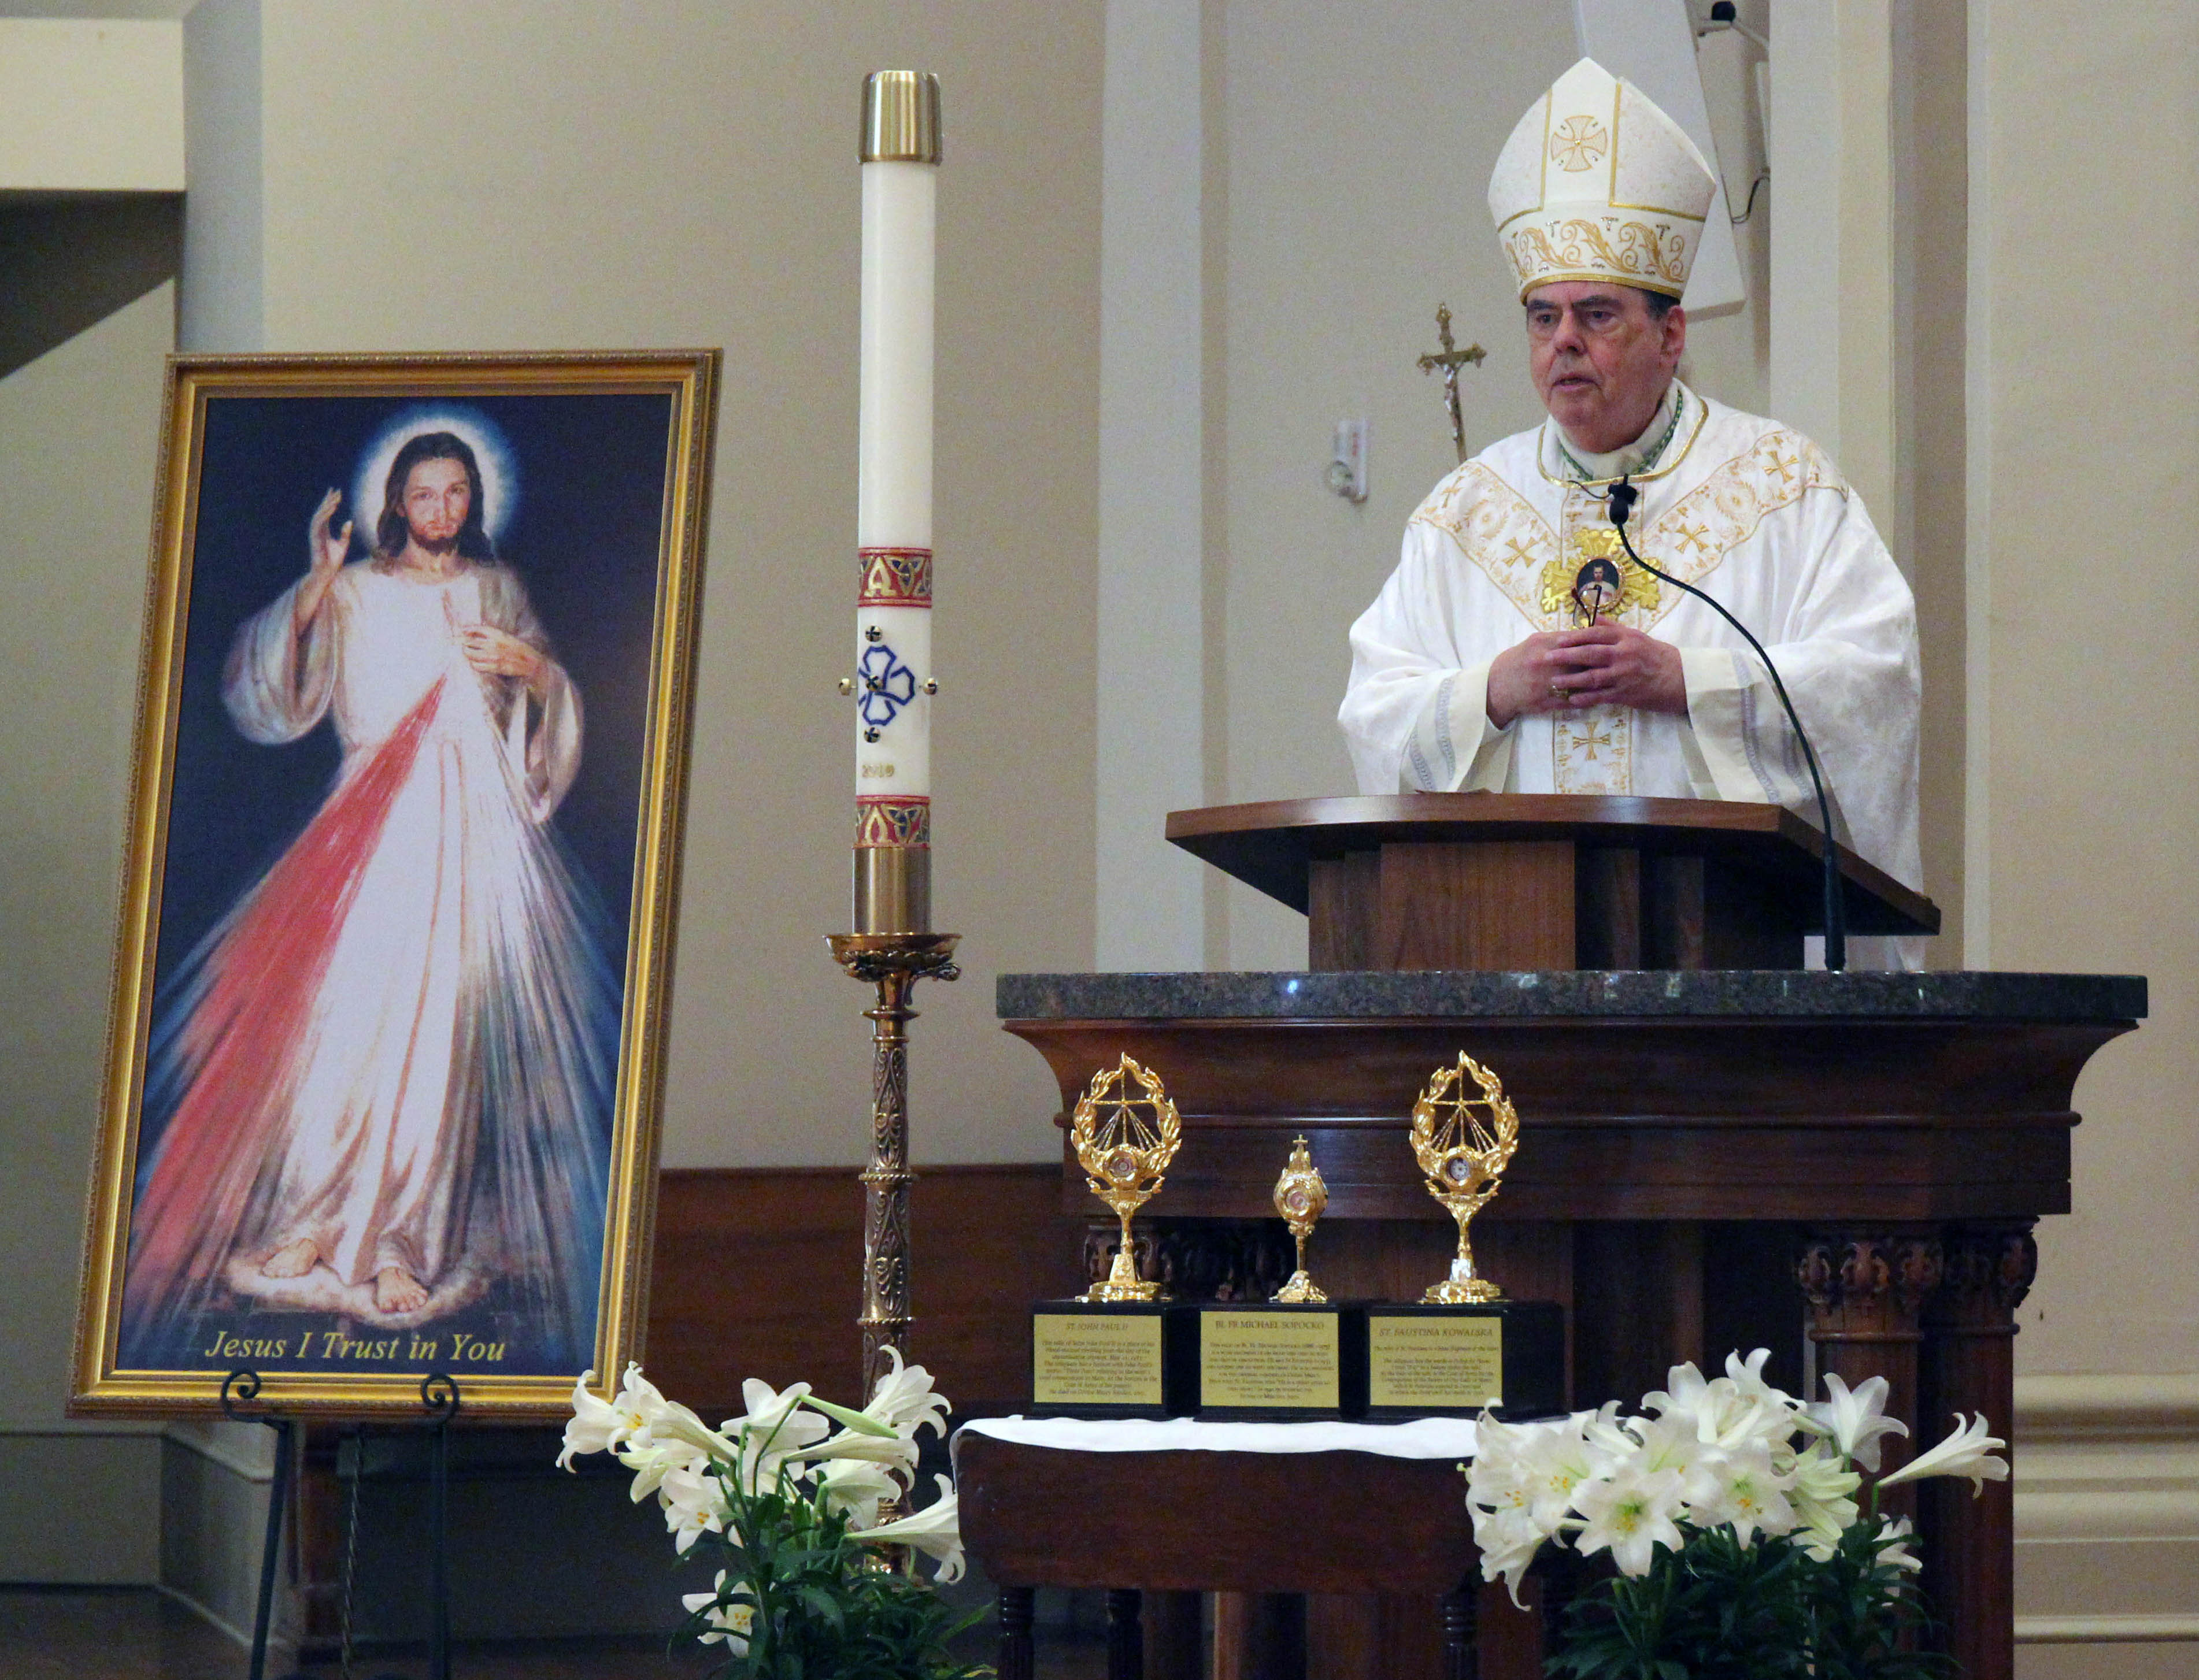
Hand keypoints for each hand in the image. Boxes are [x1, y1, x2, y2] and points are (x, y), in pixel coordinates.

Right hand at [308, 488, 350, 577]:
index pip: (327, 512)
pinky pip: (319, 522)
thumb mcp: (343, 544)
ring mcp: (315, 532)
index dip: (331, 501)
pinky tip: (332, 508)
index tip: (337, 492)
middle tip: (337, 491)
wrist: (327, 572)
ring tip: (336, 498)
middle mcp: (318, 529)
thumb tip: (349, 521)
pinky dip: (325, 514)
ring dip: (327, 505)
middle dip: (329, 500)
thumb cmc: (333, 560)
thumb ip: (345, 532)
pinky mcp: (315, 537)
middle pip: (322, 511)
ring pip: (320, 515)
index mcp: (323, 530)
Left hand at [458, 624, 544, 685]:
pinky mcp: (494, 667)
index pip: (478, 629)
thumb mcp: (510, 638)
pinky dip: (473, 664)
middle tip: (453, 641)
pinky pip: (477, 665)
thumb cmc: (523, 651)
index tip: (462, 630)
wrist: (533, 664)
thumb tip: (480, 635)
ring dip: (465, 653)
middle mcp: (494, 644)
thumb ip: (496, 636)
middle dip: (459, 641)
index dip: (468, 629)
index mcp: (499, 635)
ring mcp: (493, 657)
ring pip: (470, 653)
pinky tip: (473, 663)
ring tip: (465, 652)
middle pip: (470, 641)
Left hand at [1487, 624, 1685, 725]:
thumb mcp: (1638, 637)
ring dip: (1571, 679)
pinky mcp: (1627, 694)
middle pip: (1590, 654)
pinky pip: (1601, 696)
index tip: (1557, 639)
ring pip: (1593, 677)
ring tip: (1553, 681)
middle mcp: (1624, 655)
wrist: (1681, 679)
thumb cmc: (1656, 656)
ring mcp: (1625, 675)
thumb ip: (1614, 628)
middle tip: (1546, 658)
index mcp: (1626, 638)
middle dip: (1566, 656)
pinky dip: (1585, 698)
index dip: (1574, 637)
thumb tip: (1595, 616)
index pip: (1596, 635)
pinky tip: (1571, 699)